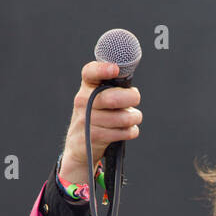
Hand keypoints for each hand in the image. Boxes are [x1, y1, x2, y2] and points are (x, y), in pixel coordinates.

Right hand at [59, 60, 142, 182]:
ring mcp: (86, 120)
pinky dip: (131, 131)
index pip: (90, 73)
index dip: (103, 70)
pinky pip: (122, 132)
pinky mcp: (94, 137)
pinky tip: (128, 130)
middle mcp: (83, 101)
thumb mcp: (97, 98)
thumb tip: (132, 89)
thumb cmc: (96, 116)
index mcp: (86, 86)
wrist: (79, 146)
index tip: (115, 69)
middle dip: (131, 98)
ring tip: (133, 117)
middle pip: (112, 98)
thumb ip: (111, 88)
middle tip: (135, 99)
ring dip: (134, 117)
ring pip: (122, 118)